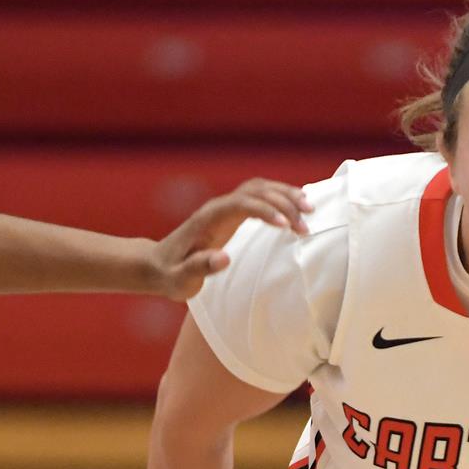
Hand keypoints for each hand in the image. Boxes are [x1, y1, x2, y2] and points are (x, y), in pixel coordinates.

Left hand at [148, 178, 312, 300]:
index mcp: (208, 218)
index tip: (287, 227)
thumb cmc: (170, 275)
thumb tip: (224, 259)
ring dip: (286, 196)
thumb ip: (199, 268)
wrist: (157, 265)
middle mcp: (219, 207)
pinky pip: (260, 196)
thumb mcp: (180, 279)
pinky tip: (298, 208)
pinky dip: (281, 198)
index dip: (266, 210)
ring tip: (311, 210)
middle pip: (257, 190)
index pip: (242, 203)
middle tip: (307, 223)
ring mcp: (226, 207)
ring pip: (261, 189)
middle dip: (284, 202)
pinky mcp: (233, 213)